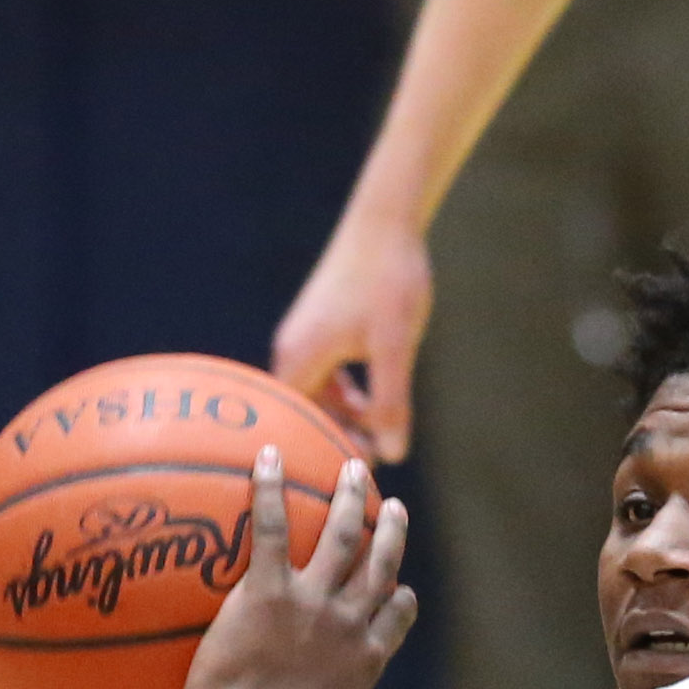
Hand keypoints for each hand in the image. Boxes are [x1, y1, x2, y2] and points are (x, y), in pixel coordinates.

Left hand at [185, 452, 418, 688]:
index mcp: (365, 662)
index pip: (395, 615)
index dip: (397, 593)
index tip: (397, 582)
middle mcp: (349, 625)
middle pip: (379, 565)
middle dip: (389, 531)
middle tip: (392, 505)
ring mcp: (312, 605)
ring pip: (342, 537)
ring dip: (350, 499)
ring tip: (352, 469)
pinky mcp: (268, 593)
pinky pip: (273, 528)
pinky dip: (272, 489)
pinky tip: (267, 456)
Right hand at [272, 213, 430, 466]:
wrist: (385, 221)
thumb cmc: (390, 280)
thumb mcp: (396, 346)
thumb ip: (391, 401)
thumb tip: (393, 454)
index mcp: (300, 359)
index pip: (296, 427)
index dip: (322, 453)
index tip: (362, 466)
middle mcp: (292, 350)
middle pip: (303, 415)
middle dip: (335, 438)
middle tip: (376, 456)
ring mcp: (303, 339)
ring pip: (315, 396)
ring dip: (345, 416)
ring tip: (382, 429)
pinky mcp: (318, 328)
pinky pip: (323, 377)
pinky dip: (346, 394)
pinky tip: (376, 398)